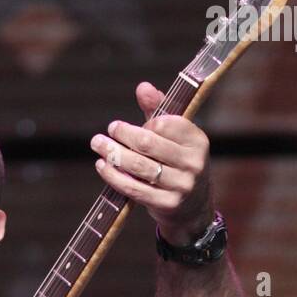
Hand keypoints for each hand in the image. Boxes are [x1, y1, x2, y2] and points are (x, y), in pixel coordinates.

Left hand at [91, 81, 213, 245]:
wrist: (192, 209)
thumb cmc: (178, 165)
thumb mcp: (176, 138)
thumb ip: (159, 111)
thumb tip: (142, 87)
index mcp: (198, 141)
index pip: (165, 124)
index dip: (143, 124)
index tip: (129, 126)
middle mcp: (193, 163)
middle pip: (149, 144)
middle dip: (124, 134)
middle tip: (108, 130)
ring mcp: (181, 186)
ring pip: (139, 166)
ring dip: (113, 154)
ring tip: (97, 144)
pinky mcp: (166, 204)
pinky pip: (133, 188)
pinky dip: (114, 176)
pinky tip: (101, 166)